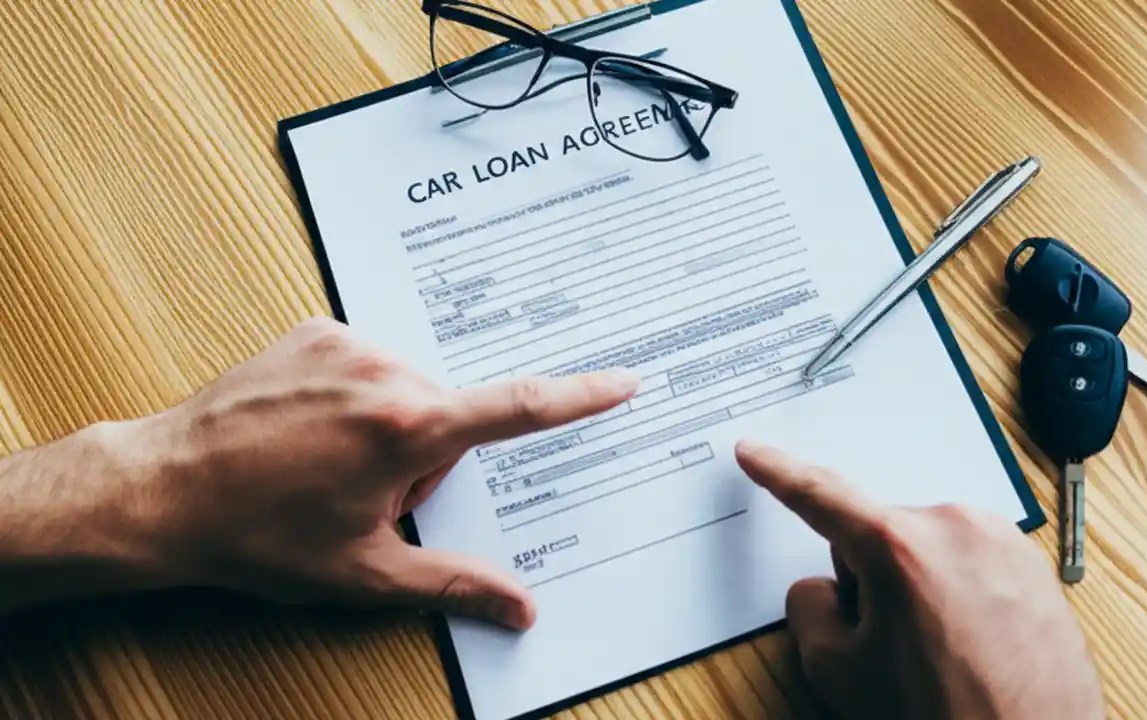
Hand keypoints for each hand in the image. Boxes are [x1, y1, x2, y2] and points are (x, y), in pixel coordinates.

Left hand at [121, 318, 637, 627]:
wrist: (162, 490)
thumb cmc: (259, 537)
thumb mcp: (365, 574)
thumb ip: (456, 585)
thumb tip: (521, 607)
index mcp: (408, 430)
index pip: (518, 409)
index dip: (580, 395)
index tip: (621, 379)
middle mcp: (384, 374)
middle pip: (451, 414)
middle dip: (428, 456)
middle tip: (367, 493)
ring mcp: (345, 345)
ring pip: (409, 389)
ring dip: (392, 426)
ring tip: (328, 463)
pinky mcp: (313, 330)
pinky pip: (367, 364)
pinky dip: (356, 396)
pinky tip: (310, 431)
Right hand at [736, 441, 1102, 718]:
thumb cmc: (946, 718)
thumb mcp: (839, 671)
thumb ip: (810, 606)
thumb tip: (827, 588)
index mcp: (899, 547)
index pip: (818, 496)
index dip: (777, 472)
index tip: (754, 452)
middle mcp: (955, 527)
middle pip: (877, 534)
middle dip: (872, 579)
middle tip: (892, 645)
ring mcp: (1002, 542)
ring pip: (924, 548)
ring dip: (918, 587)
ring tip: (941, 653)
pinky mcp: (1033, 563)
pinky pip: (970, 562)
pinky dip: (959, 594)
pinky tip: (971, 646)